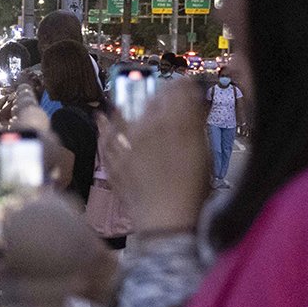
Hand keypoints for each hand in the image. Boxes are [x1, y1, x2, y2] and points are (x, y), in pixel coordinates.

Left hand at [98, 81, 212, 234]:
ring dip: (131, 103)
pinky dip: (104, 124)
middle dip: (161, 94)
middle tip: (167, 96)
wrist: (167, 221)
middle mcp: (151, 127)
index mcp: (179, 123)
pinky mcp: (114, 158)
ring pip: (127, 111)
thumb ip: (197, 127)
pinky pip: (105, 135)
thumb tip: (194, 108)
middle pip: (153, 98)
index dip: (183, 86)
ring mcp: (128, 143)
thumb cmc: (194, 191)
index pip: (179, 90)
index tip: (186, 86)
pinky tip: (102, 116)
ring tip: (134, 99)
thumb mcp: (205, 154)